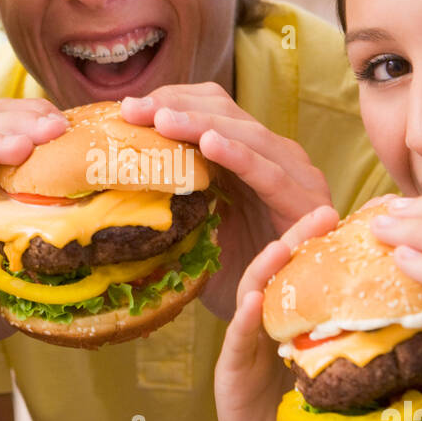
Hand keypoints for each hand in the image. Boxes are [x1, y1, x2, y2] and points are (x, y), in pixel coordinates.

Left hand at [122, 84, 330, 319]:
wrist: (275, 318)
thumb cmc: (233, 276)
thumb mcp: (196, 229)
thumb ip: (174, 200)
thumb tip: (115, 180)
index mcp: (247, 156)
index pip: (210, 109)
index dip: (171, 102)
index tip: (128, 108)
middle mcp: (275, 157)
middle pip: (226, 112)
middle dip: (177, 106)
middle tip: (134, 109)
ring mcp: (296, 175)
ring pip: (247, 135)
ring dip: (202, 124)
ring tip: (163, 120)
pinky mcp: (306, 201)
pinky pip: (270, 174)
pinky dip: (240, 156)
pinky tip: (210, 144)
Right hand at [214, 204, 340, 420]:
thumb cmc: (327, 420)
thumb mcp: (352, 372)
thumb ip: (373, 339)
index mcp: (296, 319)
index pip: (307, 268)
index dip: (322, 239)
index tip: (350, 213)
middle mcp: (267, 324)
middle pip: (279, 270)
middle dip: (296, 238)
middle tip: (321, 214)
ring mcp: (245, 347)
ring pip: (252, 297)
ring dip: (267, 269)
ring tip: (284, 246)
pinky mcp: (230, 377)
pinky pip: (236, 343)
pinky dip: (243, 322)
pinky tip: (253, 304)